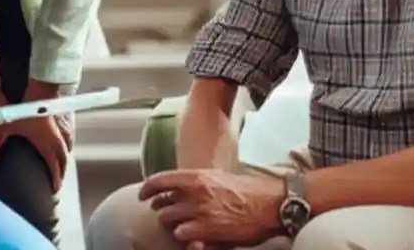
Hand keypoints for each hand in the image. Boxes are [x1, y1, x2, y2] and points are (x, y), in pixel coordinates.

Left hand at [0, 79, 71, 191]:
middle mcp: (56, 139)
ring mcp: (60, 131)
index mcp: (45, 143)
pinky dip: (63, 150)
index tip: (54, 189)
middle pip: (63, 161)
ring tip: (59, 170)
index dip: (55, 180)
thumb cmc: (22, 108)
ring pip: (66, 152)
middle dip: (61, 174)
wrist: (40, 89)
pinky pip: (66, 142)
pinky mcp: (61, 124)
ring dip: (63, 163)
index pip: (54, 167)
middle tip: (56, 184)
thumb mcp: (4, 129)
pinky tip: (59, 150)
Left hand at [138, 168, 281, 247]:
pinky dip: (184, 237)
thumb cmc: (248, 191)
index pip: (159, 180)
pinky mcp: (207, 230)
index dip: (146, 189)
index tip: (143, 196)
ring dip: (172, 225)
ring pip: (168, 221)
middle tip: (166, 213)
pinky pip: (182, 235)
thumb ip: (196, 182)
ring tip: (182, 226)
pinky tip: (194, 236)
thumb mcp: (218, 178)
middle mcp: (194, 192)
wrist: (270, 204)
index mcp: (197, 176)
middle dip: (161, 210)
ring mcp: (200, 211)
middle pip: (160, 204)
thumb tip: (178, 188)